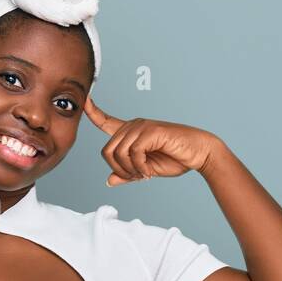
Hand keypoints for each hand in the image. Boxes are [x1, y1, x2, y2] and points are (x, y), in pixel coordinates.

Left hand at [83, 94, 224, 186]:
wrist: (198, 153)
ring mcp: (141, 126)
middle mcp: (133, 126)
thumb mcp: (146, 170)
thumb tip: (109, 180)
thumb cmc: (175, 159)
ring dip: (129, 170)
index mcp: (131, 132)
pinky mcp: (150, 131)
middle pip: (107, 151)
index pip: (106, 121)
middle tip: (137, 177)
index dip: (92, 112)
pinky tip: (149, 171)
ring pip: (118, 153)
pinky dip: (139, 167)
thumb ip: (127, 173)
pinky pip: (133, 153)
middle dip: (119, 170)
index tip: (83, 100)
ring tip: (144, 174)